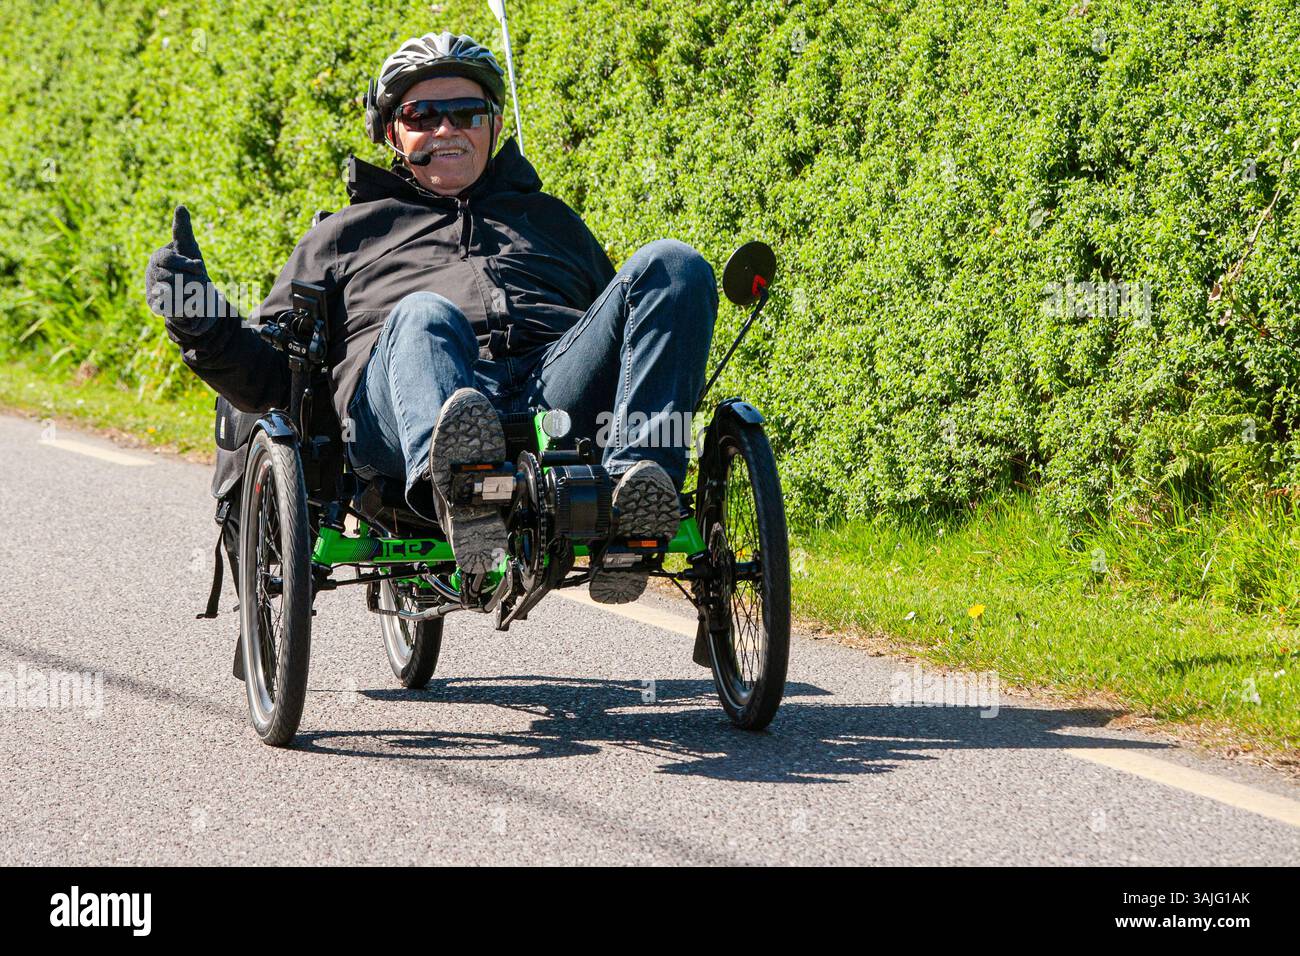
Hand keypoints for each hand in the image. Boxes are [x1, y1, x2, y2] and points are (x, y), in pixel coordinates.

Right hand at [144, 205, 235, 338]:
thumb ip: (183, 229)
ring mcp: (152, 289)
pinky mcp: (156, 305)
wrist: (194, 298)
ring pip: (176, 292)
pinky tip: (186, 302)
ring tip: (192, 290)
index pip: (169, 258)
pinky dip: (186, 305)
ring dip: (191, 293)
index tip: (197, 263)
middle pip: (175, 276)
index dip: (188, 264)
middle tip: (198, 280)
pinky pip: (174, 305)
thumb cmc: (191, 269)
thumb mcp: (189, 248)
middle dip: (193, 280)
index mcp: (159, 256)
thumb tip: (180, 206)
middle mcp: (152, 272)